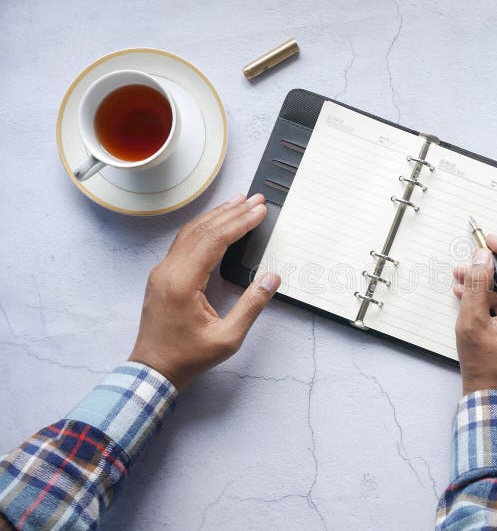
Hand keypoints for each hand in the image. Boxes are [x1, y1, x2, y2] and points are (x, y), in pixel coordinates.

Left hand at [129, 194, 280, 390]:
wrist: (153, 369)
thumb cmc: (188, 357)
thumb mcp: (228, 337)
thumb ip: (251, 306)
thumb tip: (271, 278)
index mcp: (182, 282)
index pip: (214, 240)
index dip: (239, 223)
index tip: (259, 211)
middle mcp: (168, 270)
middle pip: (203, 230)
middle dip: (232, 212)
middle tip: (255, 200)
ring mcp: (163, 271)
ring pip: (191, 232)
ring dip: (217, 215)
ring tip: (238, 202)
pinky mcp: (163, 275)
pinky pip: (184, 242)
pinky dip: (204, 227)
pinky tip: (216, 222)